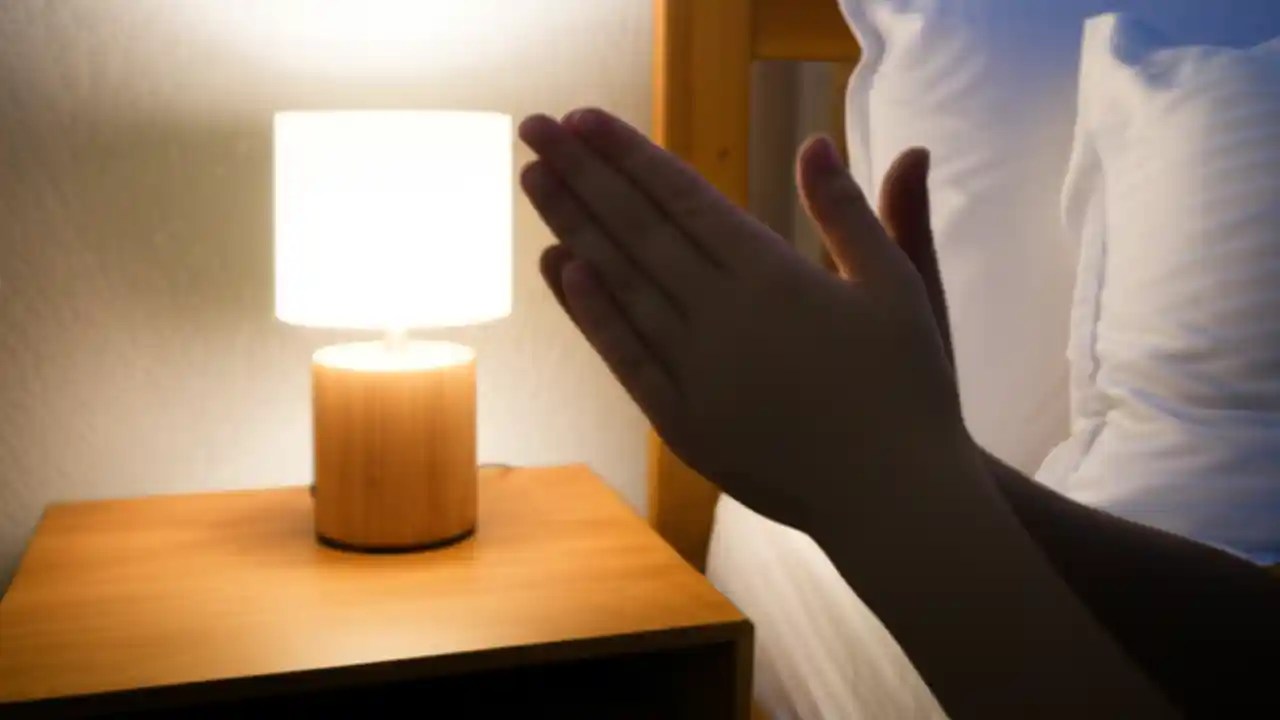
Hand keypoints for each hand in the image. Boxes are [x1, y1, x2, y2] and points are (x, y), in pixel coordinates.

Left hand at [521, 108, 969, 533]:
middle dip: (583, 173)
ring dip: (573, 228)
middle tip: (535, 128)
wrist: (893, 499)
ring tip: (534, 180)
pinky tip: (563, 271)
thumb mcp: (898, 285)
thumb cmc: (911, 389)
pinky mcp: (684, 424)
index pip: (684, 199)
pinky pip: (626, 358)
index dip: (631, 154)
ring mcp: (696, 372)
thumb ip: (849, 213)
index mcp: (775, 277)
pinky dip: (591, 313)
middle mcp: (723, 317)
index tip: (585, 118)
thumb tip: (814, 142)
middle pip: (638, 231)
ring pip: (621, 285)